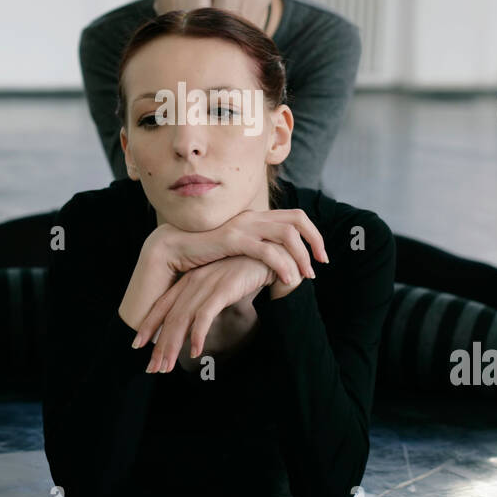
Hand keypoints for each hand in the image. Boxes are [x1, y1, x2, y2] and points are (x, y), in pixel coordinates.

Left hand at [139, 256, 272, 372]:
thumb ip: (207, 301)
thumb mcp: (221, 286)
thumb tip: (196, 325)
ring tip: (166, 367)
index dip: (149, 325)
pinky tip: (195, 352)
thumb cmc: (247, 271)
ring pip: (183, 319)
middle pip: (170, 317)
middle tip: (152, 368)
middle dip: (160, 345)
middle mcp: (194, 281)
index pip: (163, 305)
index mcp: (191, 280)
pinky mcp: (224, 288)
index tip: (138, 345)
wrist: (272, 255)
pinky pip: (205, 315)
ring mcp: (207, 284)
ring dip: (173, 346)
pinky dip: (198, 335)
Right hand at [144, 208, 328, 290]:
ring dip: (301, 255)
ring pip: (286, 234)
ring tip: (306, 276)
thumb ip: (257, 248)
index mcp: (257, 217)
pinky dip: (282, 265)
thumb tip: (279, 260)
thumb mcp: (238, 248)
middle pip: (297, 219)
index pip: (295, 216)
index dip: (313, 233)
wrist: (175, 249)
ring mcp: (244, 226)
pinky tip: (288, 280)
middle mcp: (253, 216)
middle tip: (322, 263)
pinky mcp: (233, 240)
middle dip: (315, 241)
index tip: (320, 255)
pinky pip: (267, 251)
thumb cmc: (206, 252)